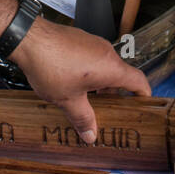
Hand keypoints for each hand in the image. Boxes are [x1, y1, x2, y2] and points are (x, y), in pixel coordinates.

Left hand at [11, 18, 150, 142]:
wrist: (30, 39)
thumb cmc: (51, 66)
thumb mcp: (68, 100)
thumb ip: (83, 118)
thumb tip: (91, 134)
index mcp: (111, 68)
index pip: (139, 81)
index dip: (144, 94)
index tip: (144, 104)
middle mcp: (107, 52)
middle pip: (121, 74)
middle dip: (116, 92)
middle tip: (109, 109)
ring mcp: (94, 43)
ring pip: (105, 65)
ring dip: (101, 81)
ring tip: (87, 97)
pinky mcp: (81, 38)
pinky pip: (93, 56)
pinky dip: (90, 70)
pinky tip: (73, 81)